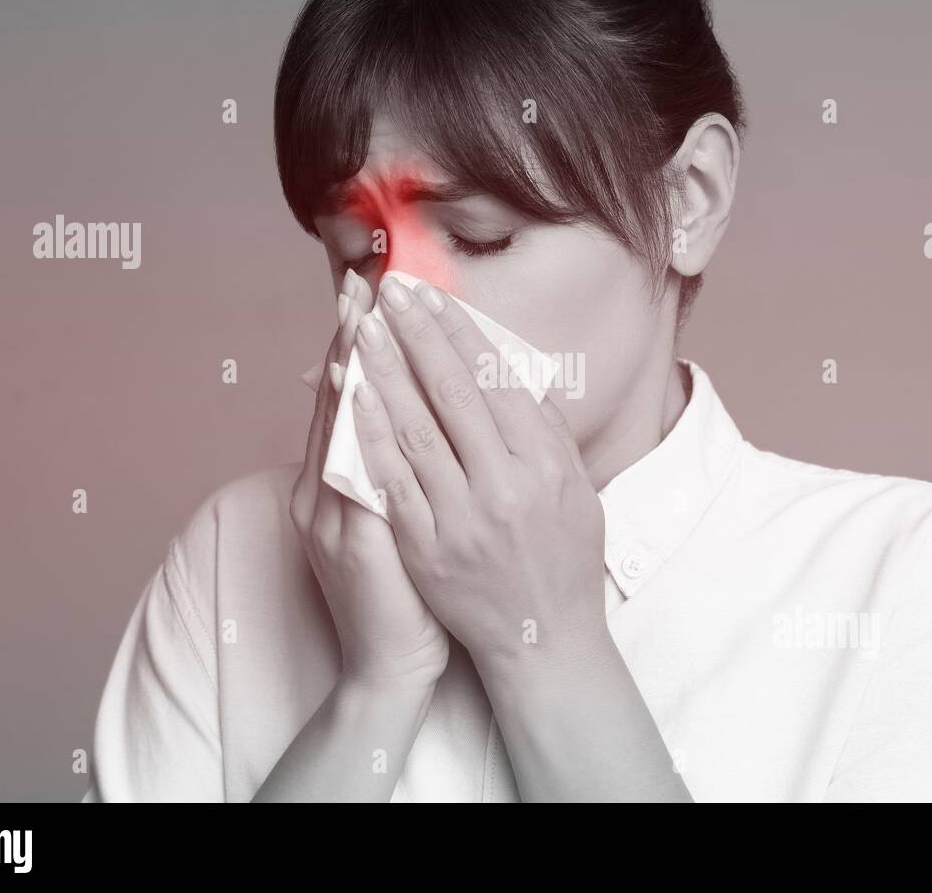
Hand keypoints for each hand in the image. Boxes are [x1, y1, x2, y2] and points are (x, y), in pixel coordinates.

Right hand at [289, 270, 449, 689]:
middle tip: (361, 285)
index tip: (371, 295)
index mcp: (335, 483)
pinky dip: (360, 434)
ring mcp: (330, 518)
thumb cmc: (409, 586)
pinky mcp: (351, 545)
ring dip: (350, 373)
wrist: (394, 664)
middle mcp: (321, 493)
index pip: (345, 399)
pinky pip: (354, 477)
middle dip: (349, 342)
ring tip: (361, 319)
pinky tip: (368, 397)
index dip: (355, 347)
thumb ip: (398, 461)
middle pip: (334, 403)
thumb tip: (419, 404)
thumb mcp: (397, 513)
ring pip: (337, 431)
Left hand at [349, 276, 608, 675]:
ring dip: (386, 372)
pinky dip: (370, 434)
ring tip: (362, 327)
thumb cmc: (563, 560)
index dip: (458, 330)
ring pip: (416, 428)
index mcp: (547, 463)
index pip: (495, 379)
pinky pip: (392, 480)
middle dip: (417, 334)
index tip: (431, 294)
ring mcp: (463, 517)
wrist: (544, 640)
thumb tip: (516, 371)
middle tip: (388, 290)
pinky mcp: (427, 547)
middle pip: (453, 392)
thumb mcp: (578, 490)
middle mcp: (507, 485)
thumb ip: (548, 432)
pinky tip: (353, 396)